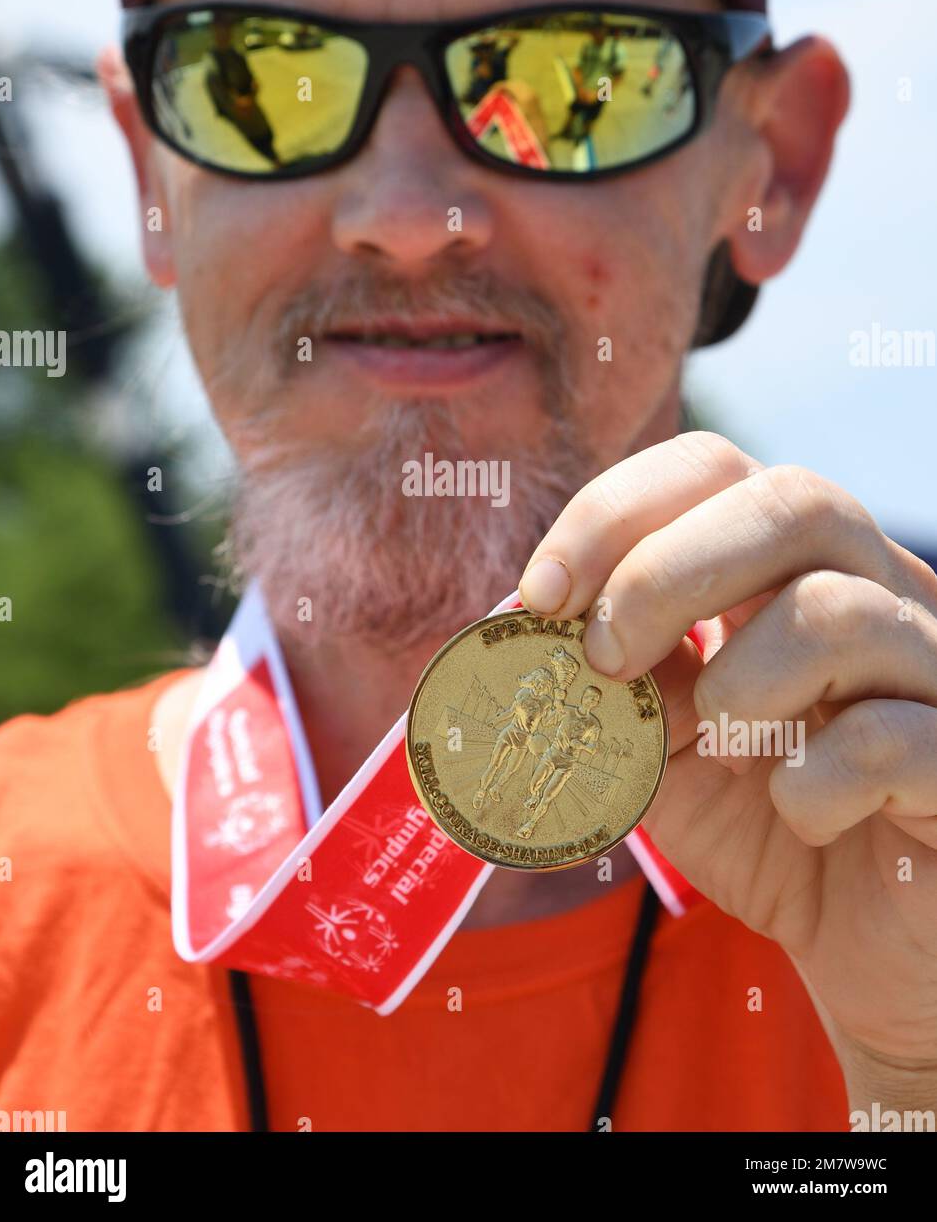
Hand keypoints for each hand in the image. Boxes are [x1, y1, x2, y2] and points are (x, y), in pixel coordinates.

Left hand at [518, 432, 936, 1099]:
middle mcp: (878, 590)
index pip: (713, 469)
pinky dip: (812, 785)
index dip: (614, 512)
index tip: (539, 595)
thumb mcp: (662, 743)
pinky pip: (889, 736)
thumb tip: (516, 628)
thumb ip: (608, 680)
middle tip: (603, 658)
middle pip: (789, 501)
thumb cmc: (764, 824)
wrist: (866, 942)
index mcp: (794, 566)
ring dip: (737, 685)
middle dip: (662, 572)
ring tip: (723, 747)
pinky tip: (803, 816)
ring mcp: (933, 669)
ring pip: (837, 609)